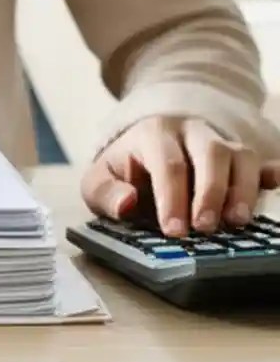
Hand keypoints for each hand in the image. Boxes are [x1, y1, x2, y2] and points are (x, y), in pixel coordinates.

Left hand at [82, 116, 279, 236]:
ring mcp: (220, 140)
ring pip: (241, 155)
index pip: (168, 164)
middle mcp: (192, 131)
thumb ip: (106, 192)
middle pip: (212, 153)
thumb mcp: (99, 180)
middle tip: (205, 228)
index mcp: (154, 133)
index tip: (175, 230)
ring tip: (237, 222)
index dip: (173, 198)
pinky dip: (271, 173)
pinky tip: (275, 183)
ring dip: (243, 189)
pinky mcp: (240, 156)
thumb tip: (126, 204)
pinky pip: (261, 160)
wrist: (144, 144)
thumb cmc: (123, 169)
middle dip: (210, 192)